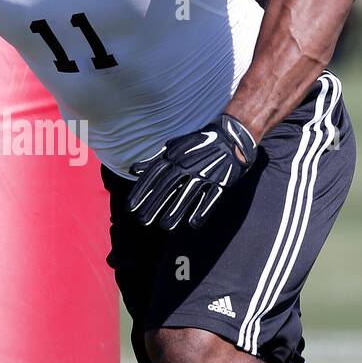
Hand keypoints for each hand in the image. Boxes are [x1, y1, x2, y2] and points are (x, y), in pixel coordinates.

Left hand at [125, 113, 257, 228]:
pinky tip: (193, 223)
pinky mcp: (222, 180)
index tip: (130, 207)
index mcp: (175, 155)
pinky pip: (211, 197)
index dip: (141, 191)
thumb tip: (133, 170)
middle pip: (168, 186)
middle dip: (154, 204)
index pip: (154, 175)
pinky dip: (203, 209)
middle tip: (142, 220)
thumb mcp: (174, 147)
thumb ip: (154, 160)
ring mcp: (205, 172)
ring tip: (164, 226)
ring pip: (188, 194)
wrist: (232, 136)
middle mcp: (187, 164)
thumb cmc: (198, 144)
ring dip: (176, 210)